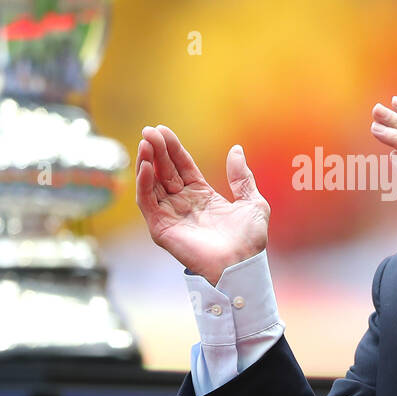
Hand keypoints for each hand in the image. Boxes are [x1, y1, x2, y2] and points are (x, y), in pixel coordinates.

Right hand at [134, 125, 269, 286]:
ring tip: (145, 142)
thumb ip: (242, 177)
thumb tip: (236, 150)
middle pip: (166, 171)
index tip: (163, 130)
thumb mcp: (252, 201)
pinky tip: (146, 166)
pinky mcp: (162, 228)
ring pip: (152, 184)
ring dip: (147, 162)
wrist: (242, 264)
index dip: (173, 149)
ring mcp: (171, 216)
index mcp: (202, 196)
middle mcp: (184, 204)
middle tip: (149, 130)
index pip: (182, 167)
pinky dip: (144, 184)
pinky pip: (148, 203)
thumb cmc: (250, 240)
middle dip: (157, 150)